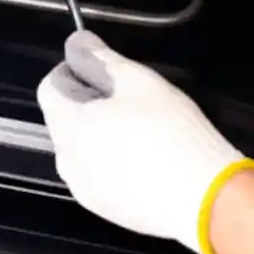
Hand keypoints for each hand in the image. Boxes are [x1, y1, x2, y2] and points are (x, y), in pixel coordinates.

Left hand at [37, 31, 253, 253]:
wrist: (203, 199)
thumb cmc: (171, 133)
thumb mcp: (138, 81)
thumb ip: (100, 58)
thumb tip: (76, 44)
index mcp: (68, 126)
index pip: (50, 87)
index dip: (75, 72)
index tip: (107, 73)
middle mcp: (66, 160)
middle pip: (64, 118)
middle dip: (89, 104)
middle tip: (132, 101)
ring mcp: (83, 189)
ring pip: (80, 147)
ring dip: (99, 133)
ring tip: (142, 131)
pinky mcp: (103, 209)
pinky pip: (97, 174)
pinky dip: (111, 161)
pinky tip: (146, 160)